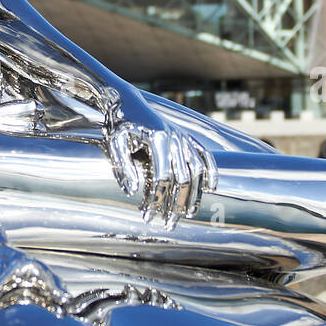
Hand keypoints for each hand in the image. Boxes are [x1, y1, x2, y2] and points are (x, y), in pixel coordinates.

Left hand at [103, 96, 216, 229]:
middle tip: (167, 225)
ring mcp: (183, 137)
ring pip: (196, 170)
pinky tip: (211, 188)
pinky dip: (211, 170)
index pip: (162, 177)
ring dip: (193, 195)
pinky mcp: (186, 136)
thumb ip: (122, 166)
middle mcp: (175, 138)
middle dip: (175, 204)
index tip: (146, 216)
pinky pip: (204, 154)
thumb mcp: (114, 141)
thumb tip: (133, 191)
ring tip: (188, 215)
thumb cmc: (118, 123)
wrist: (127, 100)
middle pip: (182, 178)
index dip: (155, 199)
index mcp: (158, 139)